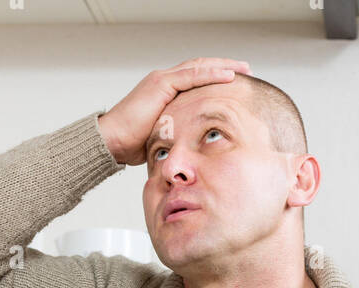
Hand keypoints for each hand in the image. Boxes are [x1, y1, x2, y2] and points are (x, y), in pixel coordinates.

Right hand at [98, 56, 251, 165]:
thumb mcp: (162, 138)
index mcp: (166, 93)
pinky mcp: (161, 84)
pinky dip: (212, 74)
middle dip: (224, 67)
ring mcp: (163, 80)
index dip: (216, 79)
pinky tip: (229, 75)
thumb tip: (191, 150)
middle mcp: (165, 81)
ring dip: (223, 67)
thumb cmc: (132, 145)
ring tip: (243, 69)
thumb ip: (177, 135)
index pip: (196, 80)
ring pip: (199, 67)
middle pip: (200, 68)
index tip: (235, 83)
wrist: (113, 141)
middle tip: (245, 69)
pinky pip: (192, 75)